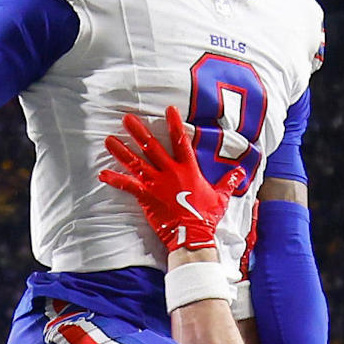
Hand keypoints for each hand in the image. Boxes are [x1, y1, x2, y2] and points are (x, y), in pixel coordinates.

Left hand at [95, 109, 228, 258]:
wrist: (193, 235)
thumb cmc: (207, 216)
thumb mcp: (222, 197)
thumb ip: (229, 181)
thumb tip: (241, 172)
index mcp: (188, 169)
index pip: (181, 141)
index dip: (174, 124)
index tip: (168, 109)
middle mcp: (170, 172)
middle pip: (152, 147)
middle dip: (138, 132)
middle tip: (127, 119)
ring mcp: (156, 184)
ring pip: (136, 163)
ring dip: (122, 151)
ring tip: (109, 140)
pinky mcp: (147, 197)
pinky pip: (128, 186)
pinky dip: (115, 180)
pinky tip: (103, 174)